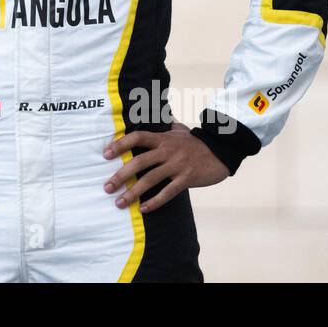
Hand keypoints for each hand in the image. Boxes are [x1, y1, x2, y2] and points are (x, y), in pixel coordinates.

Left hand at [101, 121, 228, 213]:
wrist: (222, 151)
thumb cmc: (197, 142)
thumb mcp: (179, 130)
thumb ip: (165, 126)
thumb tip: (156, 117)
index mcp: (163, 138)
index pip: (137, 137)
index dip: (120, 144)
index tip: (105, 154)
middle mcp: (167, 151)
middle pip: (139, 162)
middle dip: (121, 175)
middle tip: (107, 187)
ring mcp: (177, 165)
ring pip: (150, 179)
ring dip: (133, 192)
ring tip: (119, 202)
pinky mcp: (187, 179)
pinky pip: (168, 192)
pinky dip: (155, 202)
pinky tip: (143, 208)